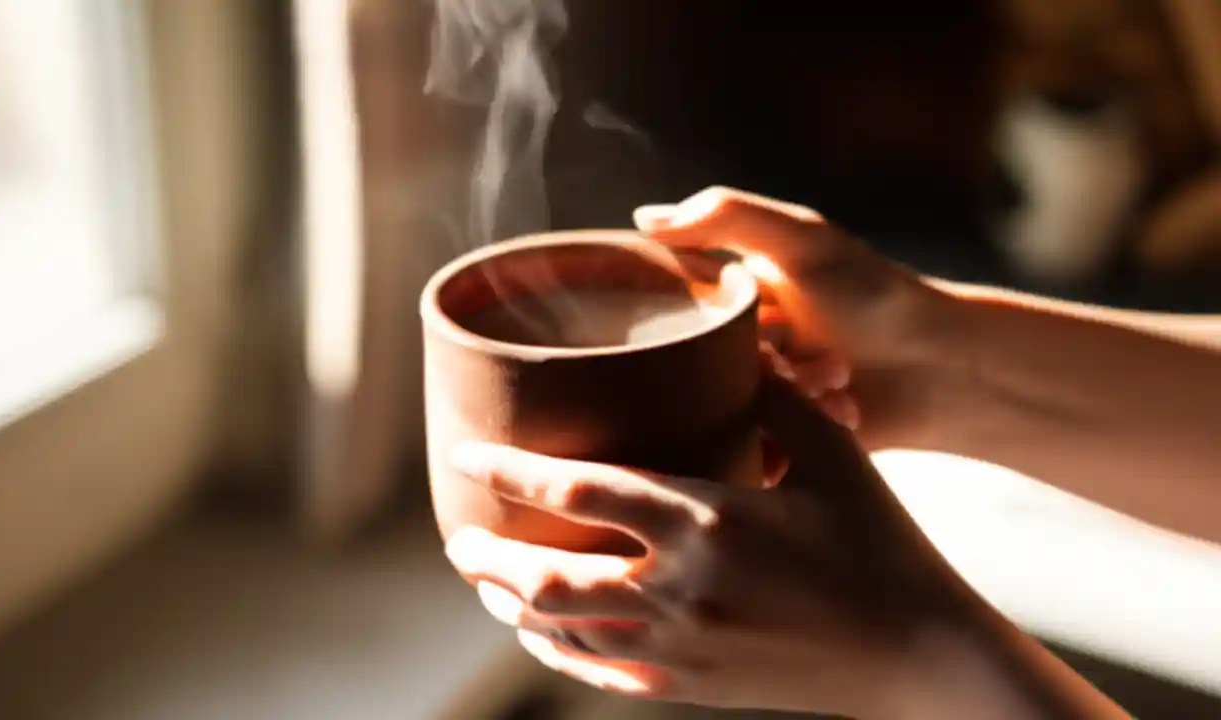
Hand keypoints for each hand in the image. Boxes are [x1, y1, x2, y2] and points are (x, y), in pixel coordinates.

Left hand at [445, 366, 1007, 717]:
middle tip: (456, 541)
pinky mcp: (697, 685)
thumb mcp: (833, 455)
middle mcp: (680, 589)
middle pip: (546, 579)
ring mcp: (684, 646)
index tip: (462, 458)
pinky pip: (606, 672)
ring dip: (514, 608)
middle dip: (488, 560)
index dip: (508, 474)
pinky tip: (546, 638)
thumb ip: (774, 396)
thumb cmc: (883, 545)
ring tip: (487, 587)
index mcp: (706, 520)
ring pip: (565, 632)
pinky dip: (563, 652)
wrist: (921, 655)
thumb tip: (740, 343)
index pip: (577, 492)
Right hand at [635, 187, 962, 449]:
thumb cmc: (876, 292)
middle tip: (795, 353)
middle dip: (751, 365)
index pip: (669, 311)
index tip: (731, 321)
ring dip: (784, 398)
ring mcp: (756, 397)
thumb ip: (726, 217)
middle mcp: (733, 347)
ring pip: (727, 414)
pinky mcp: (777, 443)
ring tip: (836, 377)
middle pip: (694, 370)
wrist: (944, 365)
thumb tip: (642, 217)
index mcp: (727, 298)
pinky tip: (846, 408)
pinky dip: (797, 433)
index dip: (689, 321)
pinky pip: (755, 453)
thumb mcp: (801, 239)